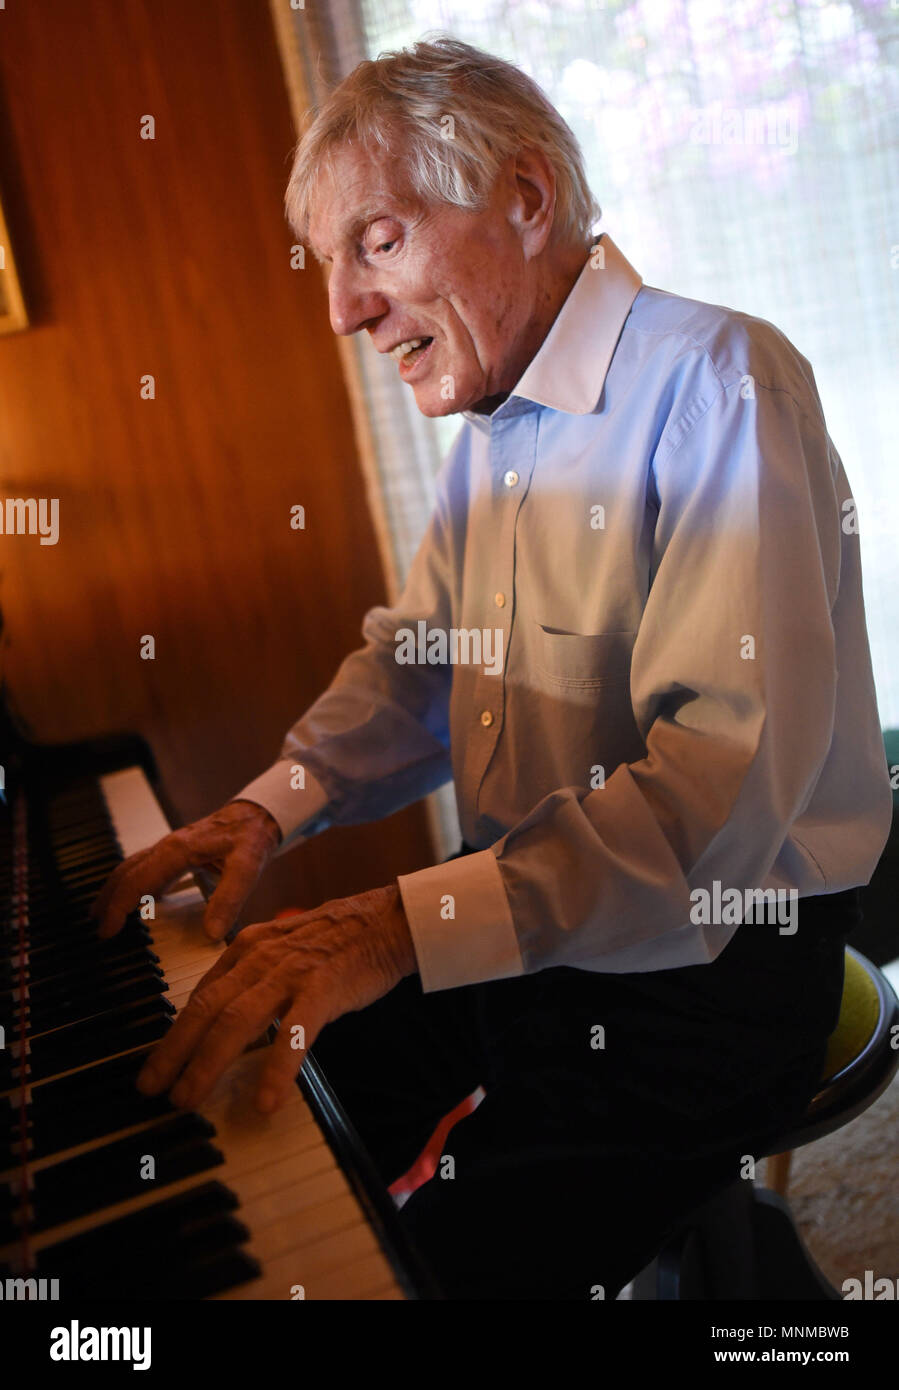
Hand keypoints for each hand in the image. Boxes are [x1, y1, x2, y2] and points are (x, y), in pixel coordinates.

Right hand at [91, 799, 281, 941]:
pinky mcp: (177, 851)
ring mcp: (170, 848)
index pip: (136, 882)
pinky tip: (135, 901)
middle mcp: (167, 847)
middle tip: (97, 929)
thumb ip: (229, 900)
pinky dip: (132, 885)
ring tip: (104, 915)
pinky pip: (145, 868)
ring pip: (131, 868)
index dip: (118, 908)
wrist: (259, 814)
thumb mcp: (248, 868)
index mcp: (177, 851)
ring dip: (115, 891)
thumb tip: (212, 933)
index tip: (106, 931)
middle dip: (108, 901)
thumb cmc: (252, 837)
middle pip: (126, 874)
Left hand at [136, 884, 416, 1112]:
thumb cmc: (338, 939)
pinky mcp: (323, 989)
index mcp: (247, 948)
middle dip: (173, 1053)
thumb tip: (220, 1015)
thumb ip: (251, 977)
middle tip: (152, 1090)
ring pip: (236, 1022)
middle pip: (205, 1010)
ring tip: (189, 1098)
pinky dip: (276, 1068)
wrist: (388, 920)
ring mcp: (291, 973)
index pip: (200, 996)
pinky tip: (265, 1100)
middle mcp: (260, 958)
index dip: (173, 1035)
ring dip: (206, 1064)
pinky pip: (294, 1034)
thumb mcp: (282, 948)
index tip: (155, 1068)